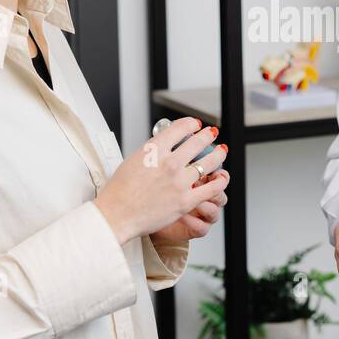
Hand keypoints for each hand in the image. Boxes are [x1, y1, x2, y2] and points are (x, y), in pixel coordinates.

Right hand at [94, 117, 229, 244]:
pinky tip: (222, 177)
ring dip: (218, 154)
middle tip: (211, 133)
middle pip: (198, 141)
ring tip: (221, 151)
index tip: (195, 124)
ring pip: (209, 162)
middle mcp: (169, 162)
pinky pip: (212, 187)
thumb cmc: (120, 190)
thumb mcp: (134, 159)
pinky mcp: (186, 200)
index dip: (191, 124)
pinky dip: (220, 180)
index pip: (180, 128)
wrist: (117, 214)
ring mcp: (179, 181)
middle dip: (207, 135)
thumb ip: (153, 151)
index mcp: (154, 149)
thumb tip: (165, 145)